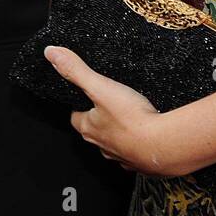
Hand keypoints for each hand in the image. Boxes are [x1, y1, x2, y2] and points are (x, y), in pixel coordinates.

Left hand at [44, 46, 163, 173]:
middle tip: (109, 103)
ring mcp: (123, 155)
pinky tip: (147, 131)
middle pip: (96, 130)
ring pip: (115, 142)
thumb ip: (76, 70)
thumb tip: (52, 54)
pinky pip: (136, 151)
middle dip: (100, 118)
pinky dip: (139, 142)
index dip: (79, 105)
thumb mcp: (101, 87)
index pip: (76, 117)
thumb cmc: (132, 119)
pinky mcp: (141, 161)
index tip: (85, 95)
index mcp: (90, 129)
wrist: (163, 144)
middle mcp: (103, 145)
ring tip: (129, 116)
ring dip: (120, 131)